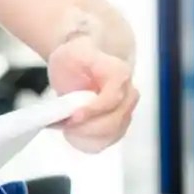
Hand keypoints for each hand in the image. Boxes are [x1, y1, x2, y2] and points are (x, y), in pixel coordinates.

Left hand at [47, 32, 138, 152]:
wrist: (78, 63)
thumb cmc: (75, 57)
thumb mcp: (72, 52)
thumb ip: (76, 70)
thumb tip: (76, 91)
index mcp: (120, 73)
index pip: (113, 98)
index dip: (94, 111)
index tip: (73, 117)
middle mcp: (128, 94)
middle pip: (114, 120)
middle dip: (87, 127)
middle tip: (64, 124)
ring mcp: (126, 110)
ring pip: (112, 133)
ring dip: (87, 135)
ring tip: (66, 127)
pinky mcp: (119, 124)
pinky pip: (108, 140)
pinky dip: (89, 140)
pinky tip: (73, 133)